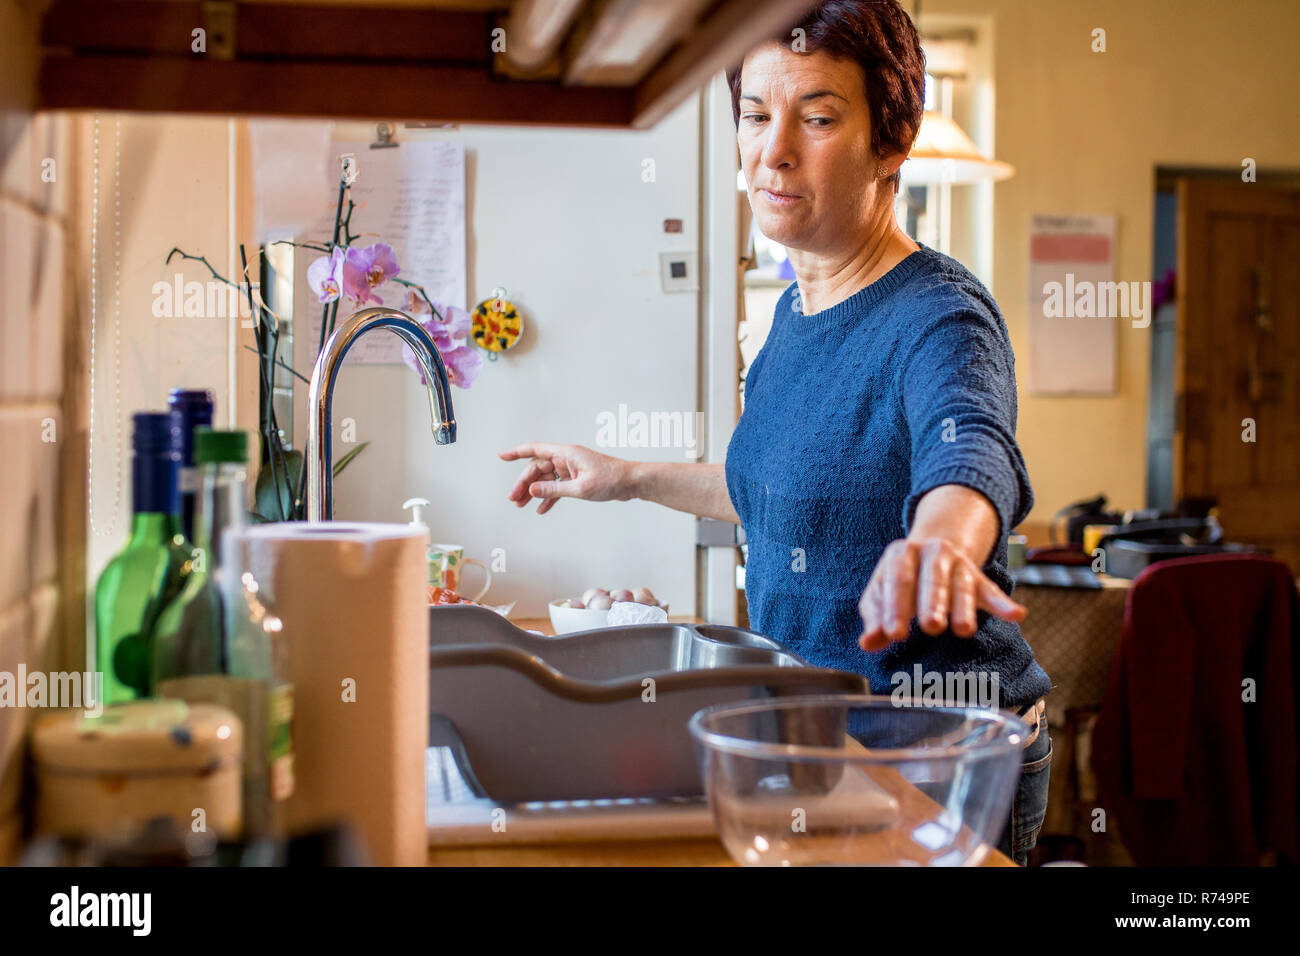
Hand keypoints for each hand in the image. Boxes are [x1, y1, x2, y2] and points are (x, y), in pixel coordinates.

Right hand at [499, 442, 632, 514]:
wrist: (632, 483)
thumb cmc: (611, 480)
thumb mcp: (580, 488)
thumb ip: (554, 490)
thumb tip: (532, 490)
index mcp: (566, 453)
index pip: (535, 450)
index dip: (517, 452)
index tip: (501, 456)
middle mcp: (567, 458)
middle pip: (538, 468)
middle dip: (524, 483)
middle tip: (513, 499)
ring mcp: (572, 468)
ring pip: (546, 479)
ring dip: (534, 492)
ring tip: (521, 505)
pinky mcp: (577, 478)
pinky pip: (557, 487)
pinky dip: (549, 497)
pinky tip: (541, 509)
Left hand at [857, 538, 1025, 651]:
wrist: (934, 547)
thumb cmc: (901, 579)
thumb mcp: (883, 592)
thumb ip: (875, 617)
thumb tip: (867, 643)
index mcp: (900, 554)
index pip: (897, 581)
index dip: (895, 607)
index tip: (895, 634)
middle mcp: (931, 553)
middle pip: (932, 578)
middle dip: (932, 602)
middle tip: (931, 626)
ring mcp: (958, 563)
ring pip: (962, 585)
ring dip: (963, 607)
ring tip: (963, 629)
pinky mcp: (979, 577)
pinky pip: (992, 591)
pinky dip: (1004, 604)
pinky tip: (1016, 615)